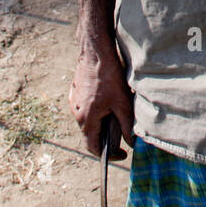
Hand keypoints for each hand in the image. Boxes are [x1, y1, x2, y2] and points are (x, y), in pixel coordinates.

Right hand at [69, 40, 134, 157]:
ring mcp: (74, 102)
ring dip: (101, 123)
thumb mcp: (122, 103)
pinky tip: (108, 103)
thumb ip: (127, 125)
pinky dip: (96, 112)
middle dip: (106, 138)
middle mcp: (76, 113)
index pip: (94, 147)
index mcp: (87, 119)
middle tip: (122, 137)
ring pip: (88, 120)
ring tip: (117, 118)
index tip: (122, 154)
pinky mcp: (75, 92)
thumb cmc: (109, 76)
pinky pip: (85, 108)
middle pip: (90, 134)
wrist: (96, 52)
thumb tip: (131, 143)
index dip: (108, 155)